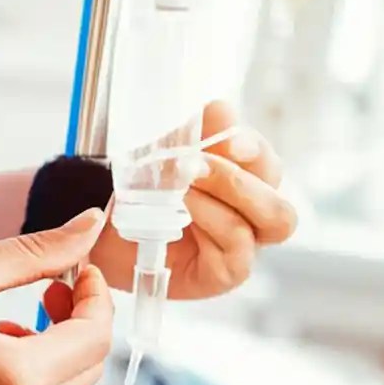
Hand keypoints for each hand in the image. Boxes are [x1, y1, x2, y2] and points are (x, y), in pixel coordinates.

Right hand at [0, 208, 112, 384]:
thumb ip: (36, 252)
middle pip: (82, 377)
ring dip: (49, 364)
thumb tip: (91, 223)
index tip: (77, 271)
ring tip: (4, 327)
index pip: (93, 340)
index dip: (96, 298)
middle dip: (77, 329)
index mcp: (11, 381)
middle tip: (47, 291)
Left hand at [90, 101, 297, 298]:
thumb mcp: (163, 153)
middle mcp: (253, 216)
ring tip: (184, 185)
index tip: (224, 130)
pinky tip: (183, 209)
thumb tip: (222, 111)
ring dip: (230, 193)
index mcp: (246, 182)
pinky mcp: (225, 273)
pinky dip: (214, 221)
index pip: (267, 162)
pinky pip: (240, 247)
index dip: (252, 145)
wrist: (100, 228)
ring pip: (274, 219)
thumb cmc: (138, 193)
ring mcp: (244, 247)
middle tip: (198, 163)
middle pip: (283, 187)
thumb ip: (195, 133)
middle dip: (242, 173)